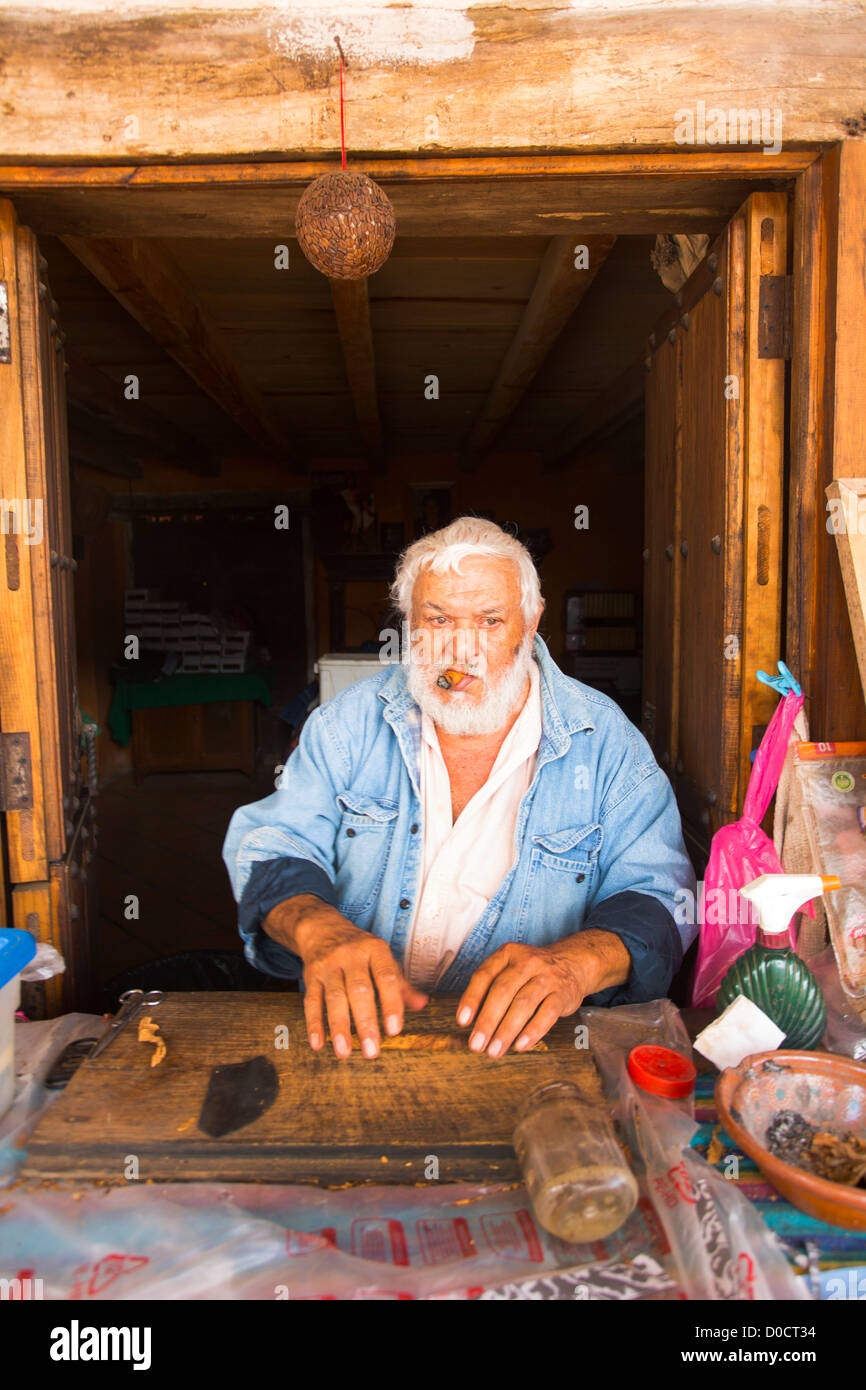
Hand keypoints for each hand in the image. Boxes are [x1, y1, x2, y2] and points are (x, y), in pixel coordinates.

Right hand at [264, 896, 426, 1058]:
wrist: (322, 929)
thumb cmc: (359, 949)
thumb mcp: (382, 957)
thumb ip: (401, 983)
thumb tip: (422, 1004)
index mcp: (374, 949)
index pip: (386, 977)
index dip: (392, 1004)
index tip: (394, 1030)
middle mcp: (351, 955)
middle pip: (359, 990)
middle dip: (365, 1022)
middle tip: (372, 1051)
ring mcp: (329, 965)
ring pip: (334, 997)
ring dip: (339, 1027)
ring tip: (345, 1052)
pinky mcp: (311, 976)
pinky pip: (311, 1001)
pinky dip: (314, 1024)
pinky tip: (319, 1043)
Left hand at [455, 931, 630, 1056]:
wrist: (572, 963)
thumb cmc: (532, 973)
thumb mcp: (510, 969)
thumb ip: (491, 989)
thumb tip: (470, 1023)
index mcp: (507, 954)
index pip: (484, 976)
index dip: (471, 999)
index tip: (462, 1022)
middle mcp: (527, 962)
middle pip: (502, 991)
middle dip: (487, 1021)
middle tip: (476, 1045)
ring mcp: (547, 977)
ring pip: (523, 1004)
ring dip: (506, 1031)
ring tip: (494, 1051)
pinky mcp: (563, 993)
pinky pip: (547, 1013)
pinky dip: (532, 1031)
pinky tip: (520, 1046)